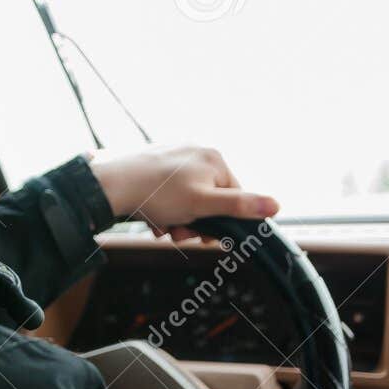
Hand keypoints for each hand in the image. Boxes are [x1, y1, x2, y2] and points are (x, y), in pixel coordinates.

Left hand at [89, 145, 277, 240]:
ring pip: (188, 200)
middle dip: (195, 222)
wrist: (111, 185)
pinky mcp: (156, 164)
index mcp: (214, 158)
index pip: (233, 197)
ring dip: (178, 220)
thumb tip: (277, 206)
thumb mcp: (204, 205)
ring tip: (162, 226)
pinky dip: (164, 210)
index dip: (221, 222)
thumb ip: (241, 206)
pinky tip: (151, 218)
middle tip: (178, 232)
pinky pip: (170, 194)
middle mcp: (197, 152)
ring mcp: (176, 157)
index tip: (204, 236)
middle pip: (209, 199)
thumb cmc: (158, 194)